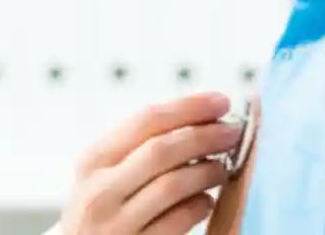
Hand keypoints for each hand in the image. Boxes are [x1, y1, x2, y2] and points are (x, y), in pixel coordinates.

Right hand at [58, 92, 240, 234]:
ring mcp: (117, 223)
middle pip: (161, 150)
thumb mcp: (103, 173)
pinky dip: (200, 206)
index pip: (145, 121)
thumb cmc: (100, 208)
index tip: (219, 101)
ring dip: (207, 171)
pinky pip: (179, 221)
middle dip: (203, 136)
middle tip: (232, 132)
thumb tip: (198, 118)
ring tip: (223, 167)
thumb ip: (138, 148)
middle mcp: (100, 190)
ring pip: (173, 186)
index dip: (187, 107)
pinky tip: (207, 200)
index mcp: (93, 160)